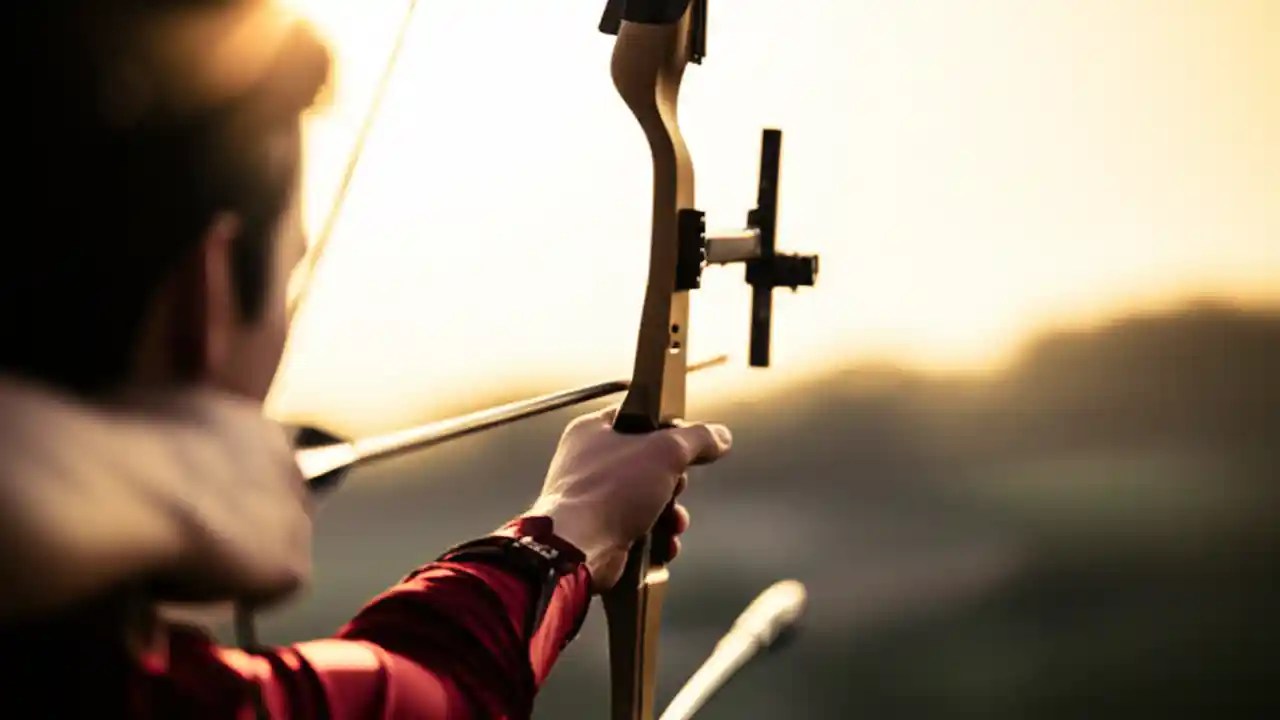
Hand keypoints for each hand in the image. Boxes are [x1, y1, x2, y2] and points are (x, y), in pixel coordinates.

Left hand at [527, 406, 732, 591]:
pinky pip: (639, 529)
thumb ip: (698, 439)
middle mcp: (589, 462)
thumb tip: (720, 436)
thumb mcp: (666, 451)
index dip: (668, 429)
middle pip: (649, 463)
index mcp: (594, 430)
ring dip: (670, 514)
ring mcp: (593, 498)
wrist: (578, 549)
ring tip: (672, 523)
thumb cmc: (612, 492)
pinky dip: (657, 538)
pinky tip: (664, 545)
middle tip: (674, 487)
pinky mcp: (600, 531)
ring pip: (648, 500)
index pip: (639, 416)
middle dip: (674, 482)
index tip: (685, 445)